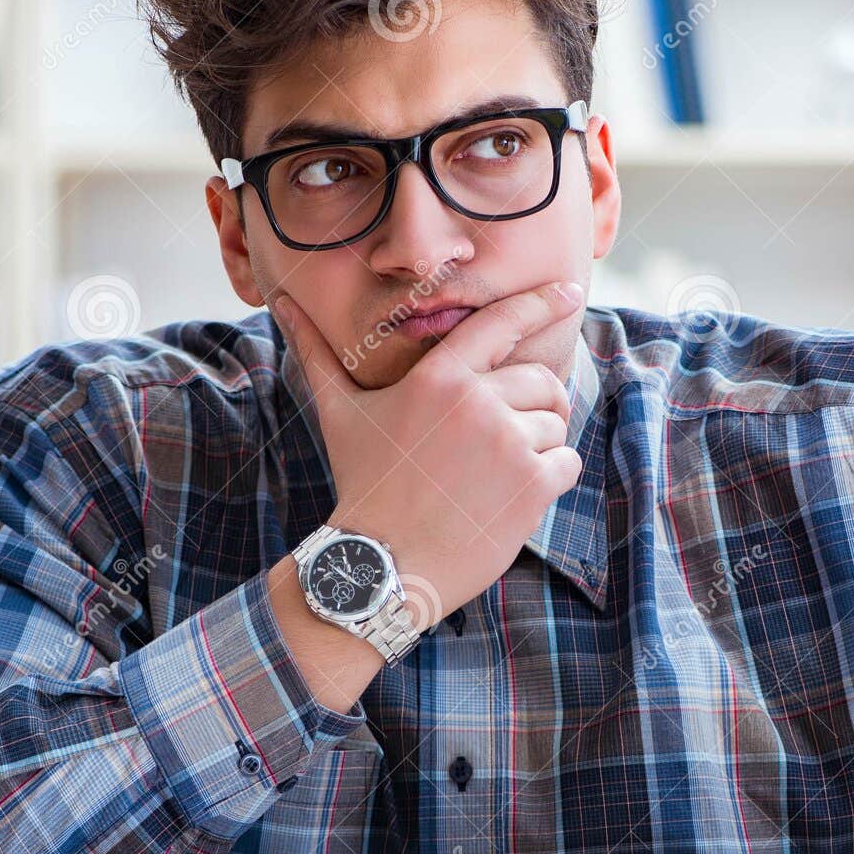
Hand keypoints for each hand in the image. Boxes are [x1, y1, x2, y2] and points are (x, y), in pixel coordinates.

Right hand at [272, 281, 584, 626]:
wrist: (380, 564)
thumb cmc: (362, 485)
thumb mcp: (339, 413)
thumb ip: (316, 352)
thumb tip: (282, 304)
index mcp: (438, 377)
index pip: (501, 323)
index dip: (542, 301)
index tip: (571, 290)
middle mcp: (478, 403)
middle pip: (542, 380)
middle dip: (534, 406)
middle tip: (503, 439)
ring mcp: (508, 444)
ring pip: (557, 424)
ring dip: (539, 446)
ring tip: (494, 475)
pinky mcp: (532, 484)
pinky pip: (568, 462)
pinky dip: (552, 478)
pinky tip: (511, 496)